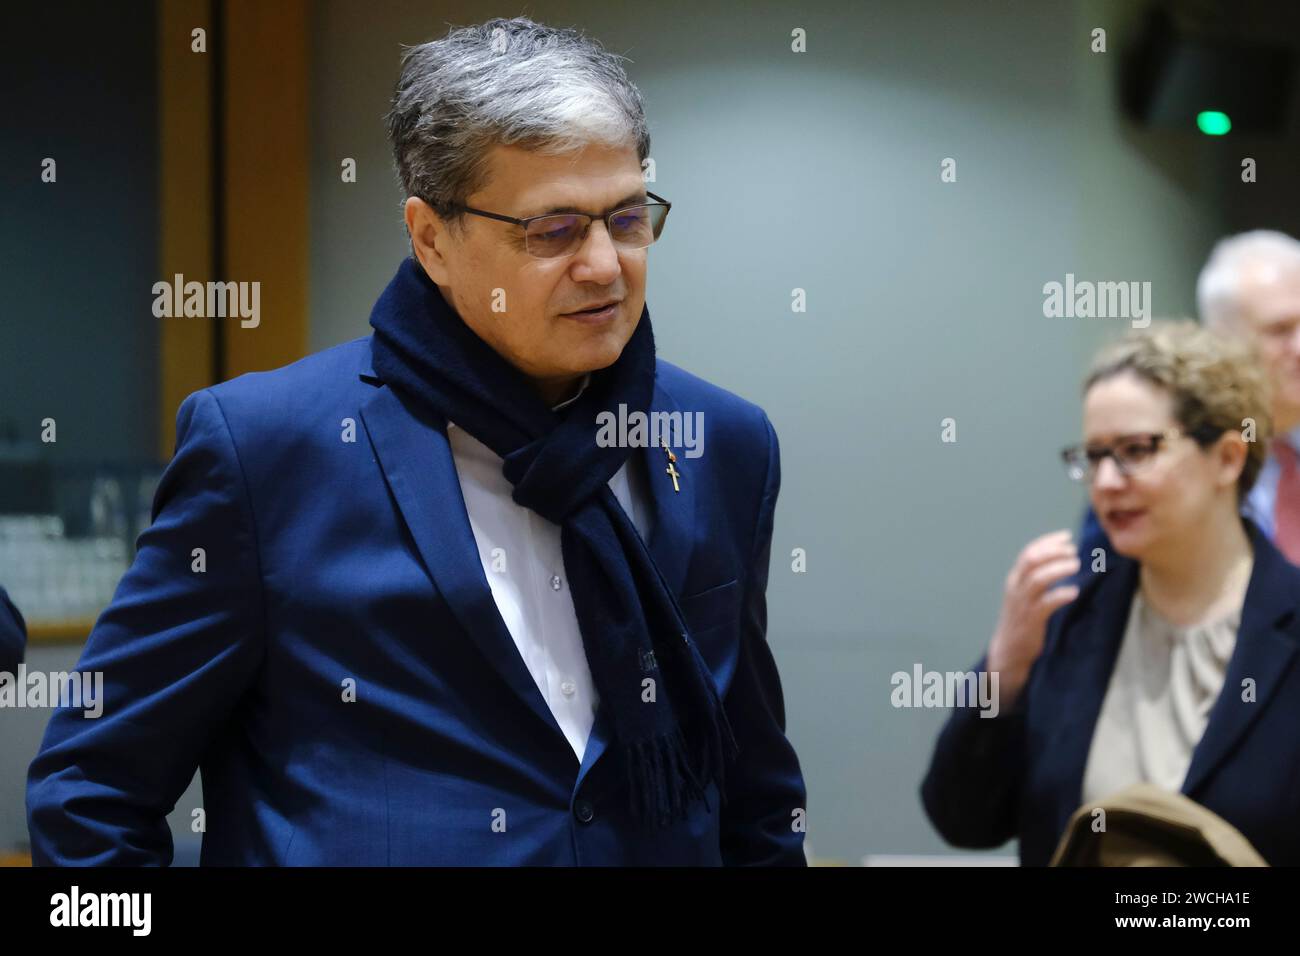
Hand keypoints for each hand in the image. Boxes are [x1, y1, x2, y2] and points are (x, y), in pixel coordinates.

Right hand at [986, 529, 1080, 704]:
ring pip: (1037, 579)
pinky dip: (1060, 595)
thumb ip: (1037, 579)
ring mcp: (1022, 604)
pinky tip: (1074, 591)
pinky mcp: (1031, 620)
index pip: (1028, 553)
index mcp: (1014, 580)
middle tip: (1074, 550)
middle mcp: (1016, 588)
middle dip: (1053, 552)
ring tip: (1076, 565)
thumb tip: (1062, 560)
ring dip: (1058, 569)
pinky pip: (1045, 604)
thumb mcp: (1024, 595)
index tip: (1066, 537)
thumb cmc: (1021, 620)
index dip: (1047, 542)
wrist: (1008, 650)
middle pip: (1031, 561)